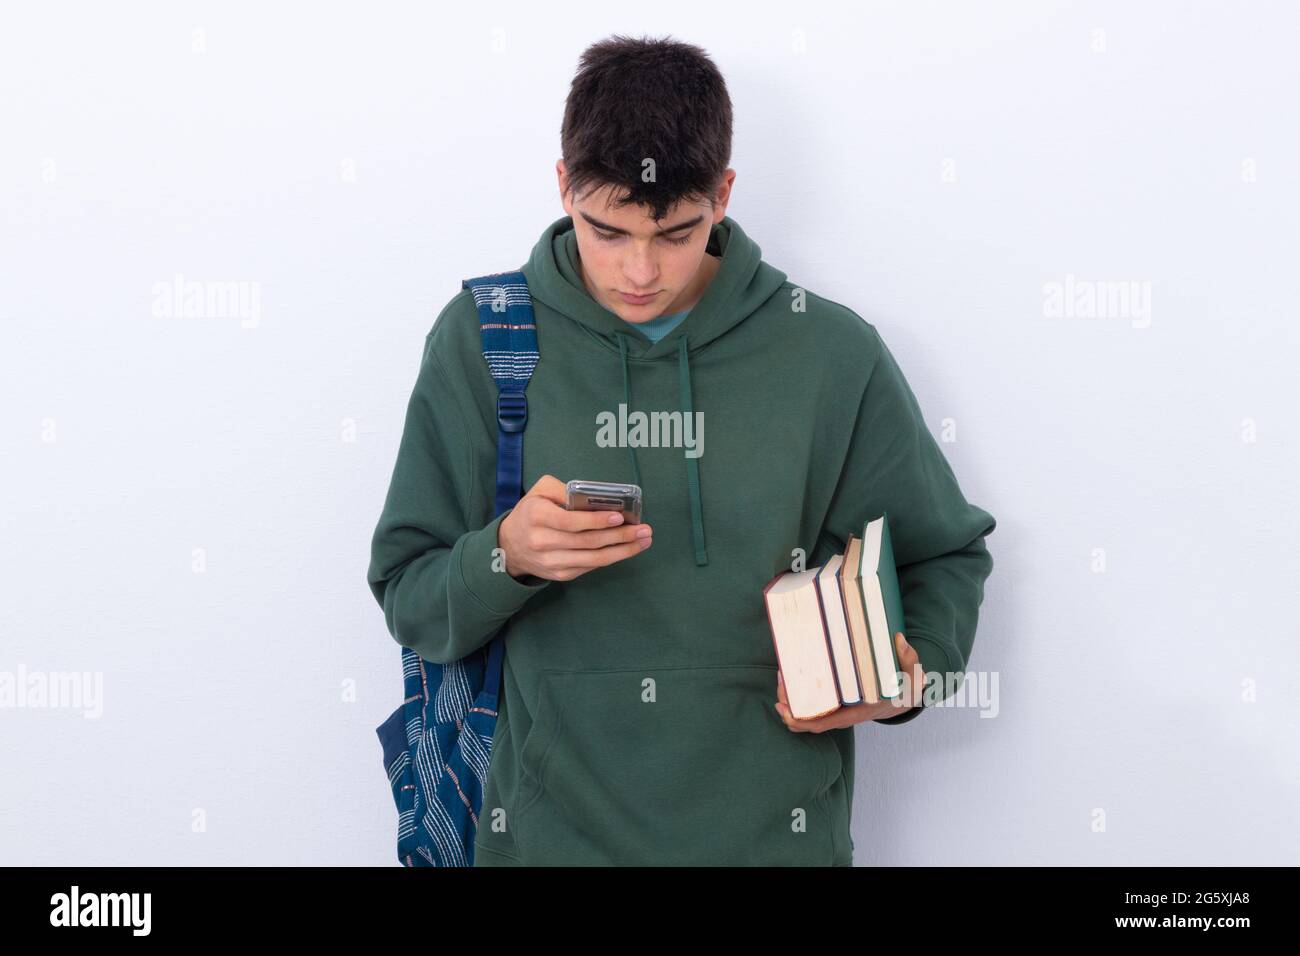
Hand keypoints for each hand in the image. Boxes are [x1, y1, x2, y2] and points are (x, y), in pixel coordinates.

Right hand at [498, 474, 652, 581]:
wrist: (510, 546)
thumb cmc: (531, 513)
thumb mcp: (539, 491)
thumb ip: (563, 488)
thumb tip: (595, 498)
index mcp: (537, 516)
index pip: (570, 522)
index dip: (596, 521)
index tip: (619, 517)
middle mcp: (542, 542)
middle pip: (587, 542)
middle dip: (620, 536)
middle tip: (644, 529)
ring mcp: (552, 562)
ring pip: (593, 559)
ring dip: (623, 551)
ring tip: (643, 540)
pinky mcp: (560, 575)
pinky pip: (590, 567)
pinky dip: (611, 558)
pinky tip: (627, 549)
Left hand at [774, 632, 924, 730]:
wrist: (906, 699)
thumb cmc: (906, 689)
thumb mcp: (913, 677)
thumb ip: (908, 659)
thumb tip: (898, 639)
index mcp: (857, 712)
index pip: (824, 723)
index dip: (800, 720)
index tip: (784, 708)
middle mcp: (844, 715)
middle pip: (808, 719)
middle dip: (788, 705)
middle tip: (780, 679)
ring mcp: (839, 710)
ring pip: (808, 713)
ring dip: (791, 698)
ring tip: (781, 675)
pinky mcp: (837, 702)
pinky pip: (813, 705)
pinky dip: (799, 695)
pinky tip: (792, 678)